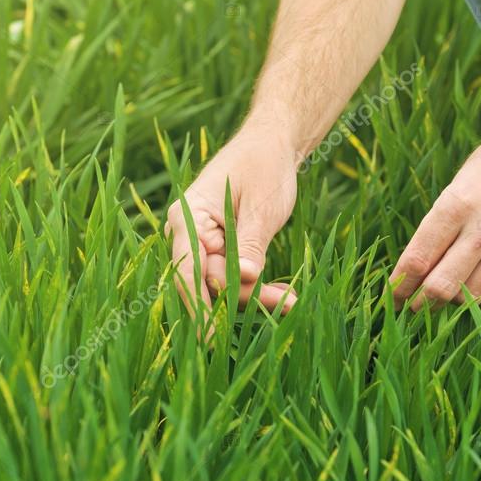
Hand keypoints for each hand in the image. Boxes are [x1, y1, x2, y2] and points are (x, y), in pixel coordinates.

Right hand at [166, 121, 299, 328]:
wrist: (273, 144)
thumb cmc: (264, 166)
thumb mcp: (261, 207)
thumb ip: (249, 245)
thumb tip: (243, 279)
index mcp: (187, 216)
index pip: (187, 269)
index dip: (199, 305)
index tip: (211, 336)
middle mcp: (188, 232)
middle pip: (207, 281)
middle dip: (242, 296)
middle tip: (285, 302)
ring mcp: (204, 242)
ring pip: (224, 282)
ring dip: (255, 292)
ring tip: (292, 299)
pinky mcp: (222, 248)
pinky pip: (235, 274)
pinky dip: (258, 284)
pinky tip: (285, 293)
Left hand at [391, 124, 480, 309]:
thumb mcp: (458, 184)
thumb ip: (439, 226)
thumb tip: (417, 271)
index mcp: (456, 203)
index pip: (418, 258)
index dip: (401, 284)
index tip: (394, 295)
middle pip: (442, 285)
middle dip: (422, 302)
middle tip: (416, 307)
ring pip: (472, 296)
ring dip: (455, 301)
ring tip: (448, 295)